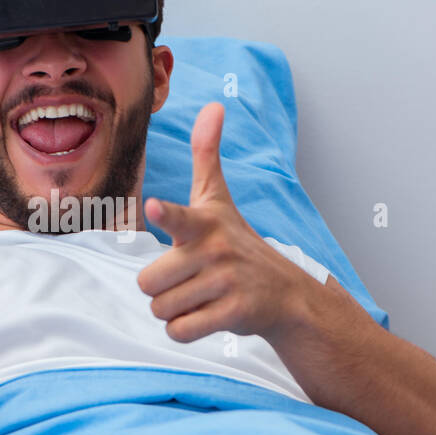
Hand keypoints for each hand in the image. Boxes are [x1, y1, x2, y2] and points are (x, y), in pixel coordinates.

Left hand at [137, 102, 323, 342]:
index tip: (154, 206)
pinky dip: (185, 330)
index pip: (179, 217)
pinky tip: (207, 316)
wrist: (287, 294)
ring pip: (161, 310)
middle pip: (148, 283)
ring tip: (201, 296)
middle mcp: (215, 251)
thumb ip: (208, 154)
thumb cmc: (239, 243)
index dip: (166, 213)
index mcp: (204, 223)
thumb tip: (214, 104)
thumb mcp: (220, 199)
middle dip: (161, 289)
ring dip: (174, 311)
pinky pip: (180, 331)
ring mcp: (227, 284)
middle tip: (188, 280)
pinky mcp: (234, 314)